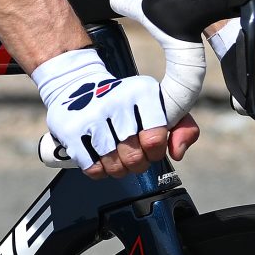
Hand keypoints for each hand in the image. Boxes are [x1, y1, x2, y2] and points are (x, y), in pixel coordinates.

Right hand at [33, 48, 189, 174]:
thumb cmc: (124, 101)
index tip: (151, 146)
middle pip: (135, 157)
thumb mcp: (159, 104)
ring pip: (114, 165)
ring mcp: (92, 115)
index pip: (156, 138)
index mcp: (142, 92)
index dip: (156, 150)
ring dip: (119, 169)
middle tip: (134, 154)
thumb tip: (177, 152)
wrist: (76, 84)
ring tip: (118, 158)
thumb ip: (183, 126)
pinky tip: (101, 158)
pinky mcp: (71, 130)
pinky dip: (100, 170)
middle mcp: (116, 101)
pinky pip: (92, 167)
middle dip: (138, 163)